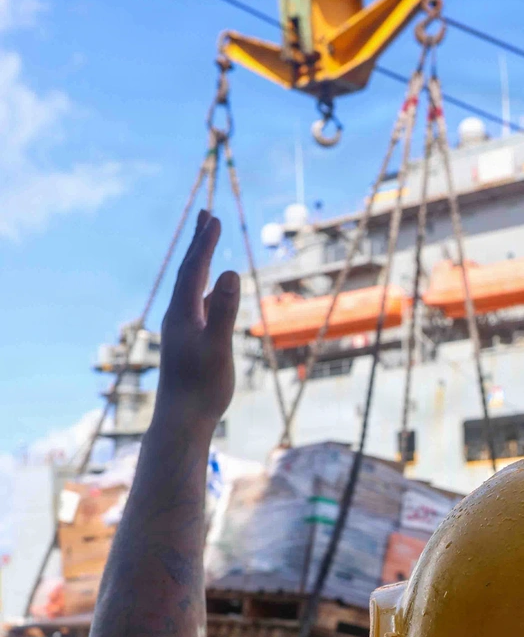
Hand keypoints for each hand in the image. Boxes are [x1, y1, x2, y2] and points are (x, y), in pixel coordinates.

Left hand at [157, 211, 238, 426]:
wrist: (182, 421)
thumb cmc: (202, 387)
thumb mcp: (219, 347)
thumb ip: (225, 310)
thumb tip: (231, 272)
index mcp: (183, 313)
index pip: (195, 269)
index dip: (205, 243)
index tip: (214, 218)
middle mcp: (178, 317)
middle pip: (188, 272)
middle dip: (199, 243)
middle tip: (206, 216)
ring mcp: (182, 330)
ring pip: (191, 287)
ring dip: (201, 263)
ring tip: (206, 244)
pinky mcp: (188, 343)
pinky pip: (197, 305)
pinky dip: (205, 288)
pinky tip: (212, 291)